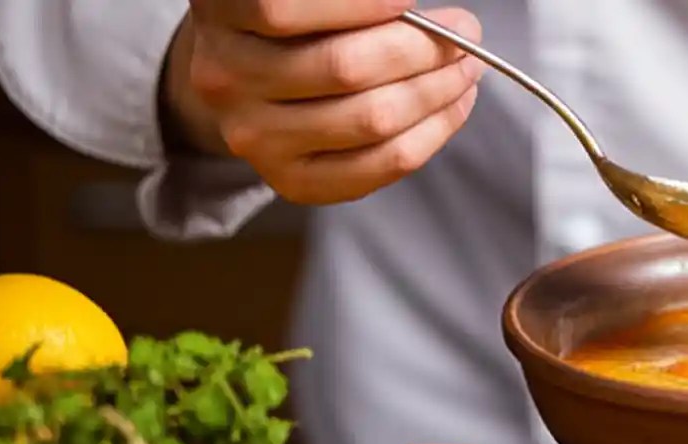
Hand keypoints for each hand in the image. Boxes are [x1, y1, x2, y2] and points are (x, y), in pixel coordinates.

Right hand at [164, 0, 483, 203]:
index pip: (284, 9)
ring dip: (437, 90)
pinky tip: (454, 105)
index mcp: (221, 13)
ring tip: (465, 67)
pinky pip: (380, 164)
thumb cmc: (291, 23)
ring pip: (370, 118)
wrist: (245, 80)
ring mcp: (254, 138)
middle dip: (423, 49)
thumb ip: (354, 1)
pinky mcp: (291, 181)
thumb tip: (423, 16)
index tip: (410, 0)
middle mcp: (225, 78)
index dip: (360, 4)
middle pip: (342, 67)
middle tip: (464, 31)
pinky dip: (432, 133)